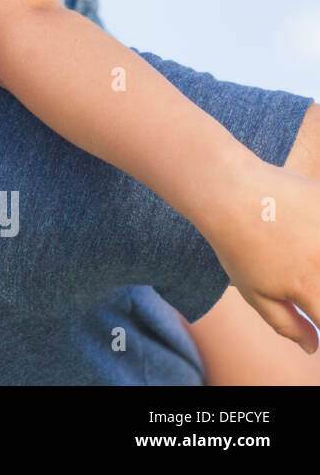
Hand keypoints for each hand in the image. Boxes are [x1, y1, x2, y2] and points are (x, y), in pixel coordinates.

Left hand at [199, 161, 319, 353]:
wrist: (229, 192)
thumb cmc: (236, 246)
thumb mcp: (253, 292)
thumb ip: (286, 323)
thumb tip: (313, 347)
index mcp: (310, 287)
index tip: (311, 306)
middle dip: (317, 286)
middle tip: (295, 270)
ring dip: (316, 257)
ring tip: (299, 250)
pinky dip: (319, 233)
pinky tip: (304, 232)